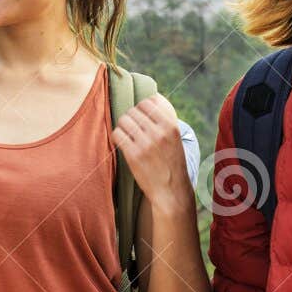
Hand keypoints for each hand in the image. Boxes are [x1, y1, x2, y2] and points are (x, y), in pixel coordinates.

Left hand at [111, 95, 192, 212]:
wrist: (171, 191)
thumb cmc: (171, 163)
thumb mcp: (175, 139)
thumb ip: (164, 121)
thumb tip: (150, 99)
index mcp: (171, 126)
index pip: (149, 101)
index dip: (141, 108)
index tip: (140, 117)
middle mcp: (159, 132)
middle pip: (134, 110)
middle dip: (130, 118)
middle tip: (132, 129)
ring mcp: (146, 143)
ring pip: (124, 120)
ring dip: (122, 126)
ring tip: (127, 136)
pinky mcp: (133, 154)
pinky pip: (117, 134)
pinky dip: (116, 137)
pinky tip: (121, 143)